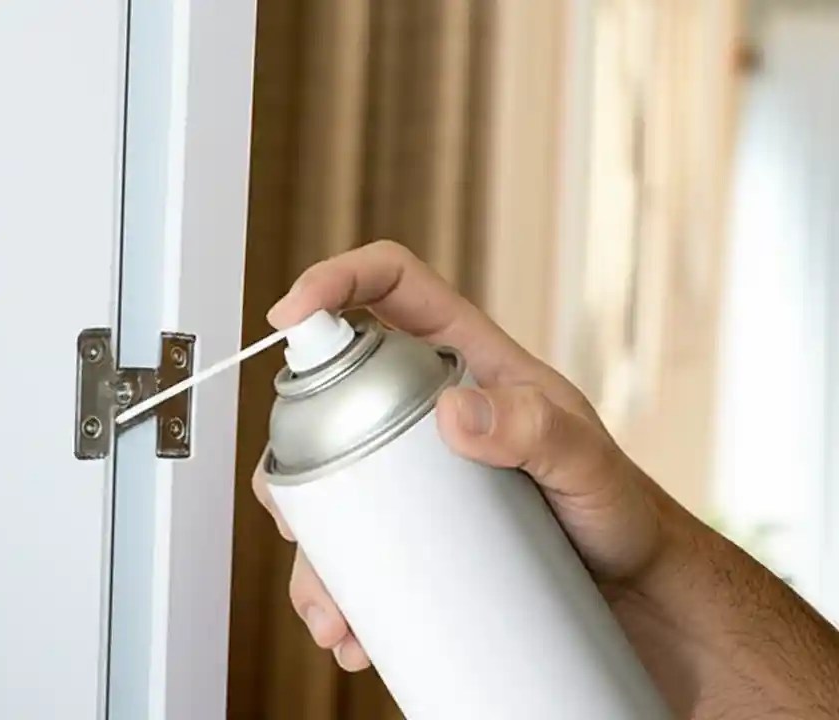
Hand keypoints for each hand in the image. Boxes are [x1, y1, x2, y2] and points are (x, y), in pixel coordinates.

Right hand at [252, 241, 688, 677]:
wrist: (635, 596)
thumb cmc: (620, 513)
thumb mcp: (588, 465)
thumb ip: (536, 430)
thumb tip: (451, 412)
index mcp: (464, 359)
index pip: (392, 286)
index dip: (334, 281)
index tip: (288, 316)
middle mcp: (424, 409)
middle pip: (329, 397)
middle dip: (291, 456)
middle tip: (295, 512)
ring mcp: (412, 472)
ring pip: (327, 486)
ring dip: (311, 552)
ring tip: (331, 610)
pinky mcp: (411, 531)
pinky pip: (352, 551)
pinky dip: (336, 595)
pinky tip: (352, 633)